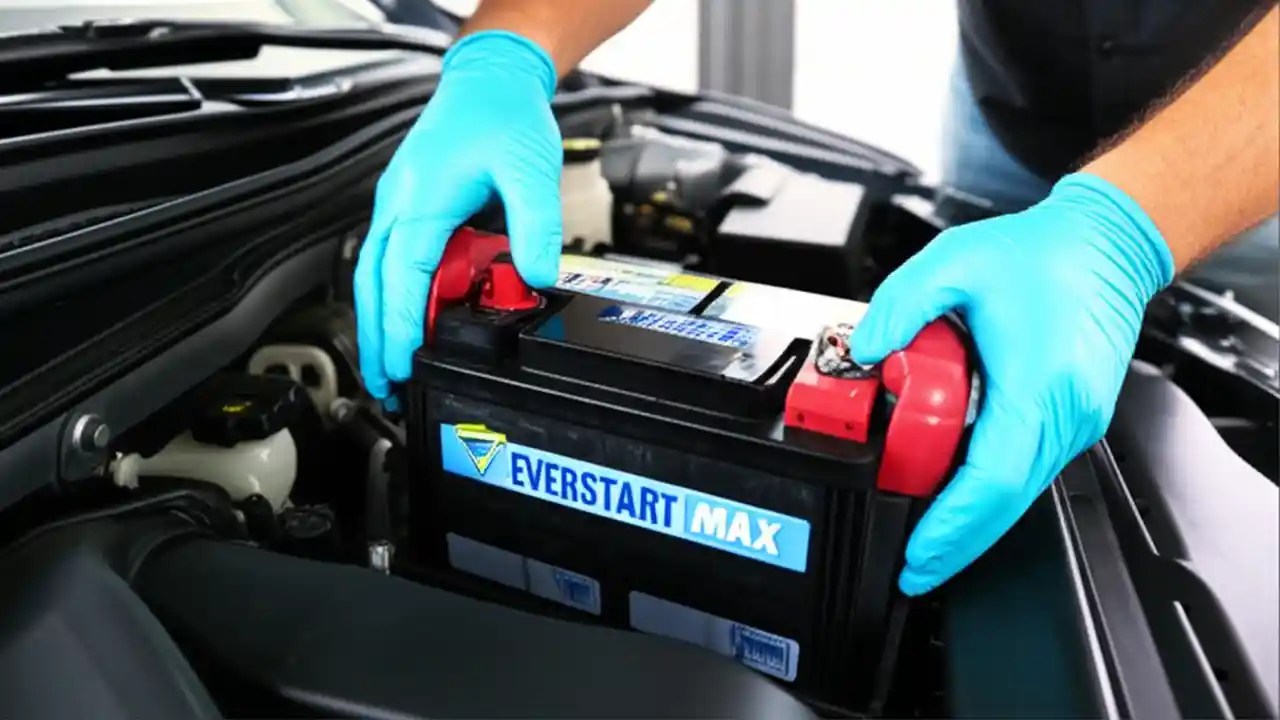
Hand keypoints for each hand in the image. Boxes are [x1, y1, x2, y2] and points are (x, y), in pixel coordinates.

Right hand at [355, 30, 563, 403]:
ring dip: (379, 321)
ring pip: (376, 275)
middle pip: (374, 285)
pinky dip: (391, 295)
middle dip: (378, 338)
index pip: (405, 276)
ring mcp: (399, 205)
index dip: (404, 323)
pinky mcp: (409, 206)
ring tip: (388, 363)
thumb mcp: (532, 169)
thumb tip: (536, 275)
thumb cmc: (504, 115)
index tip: (406, 361)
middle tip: (386, 383)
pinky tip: (408, 317)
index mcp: (422, 200)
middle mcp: (400, 204)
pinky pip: (391, 259)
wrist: (492, 79)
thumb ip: (536, 225)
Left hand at [852, 173, 1174, 595]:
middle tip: (913, 566)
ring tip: (927, 540)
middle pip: (1006, 504)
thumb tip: (863, 350)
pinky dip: (991, 493)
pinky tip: (959, 497)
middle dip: (957, 543)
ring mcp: (1076, 422)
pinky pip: (1028, 471)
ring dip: (973, 521)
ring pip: (1020, 494)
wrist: (1106, 243)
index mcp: (1035, 384)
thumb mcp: (954, 262)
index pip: (990, 481)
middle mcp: (1064, 414)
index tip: (918, 553)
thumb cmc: (1043, 254)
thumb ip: (900, 305)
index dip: (951, 526)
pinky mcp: (1074, 420)